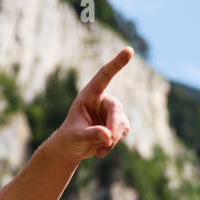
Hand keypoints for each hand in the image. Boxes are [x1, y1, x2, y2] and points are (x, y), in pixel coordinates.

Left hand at [51, 46, 133, 162]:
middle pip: (116, 111)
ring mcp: (113, 111)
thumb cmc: (70, 137)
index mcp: (90, 94)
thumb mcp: (76, 136)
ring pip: (122, 124)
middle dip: (114, 128)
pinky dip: (113, 144)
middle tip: (107, 142)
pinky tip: (101, 149)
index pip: (105, 76)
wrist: (73, 146)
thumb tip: (108, 135)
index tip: (129, 50)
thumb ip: (91, 134)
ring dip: (112, 139)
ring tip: (97, 148)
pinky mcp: (119, 123)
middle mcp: (103, 99)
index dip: (117, 63)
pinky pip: (123, 133)